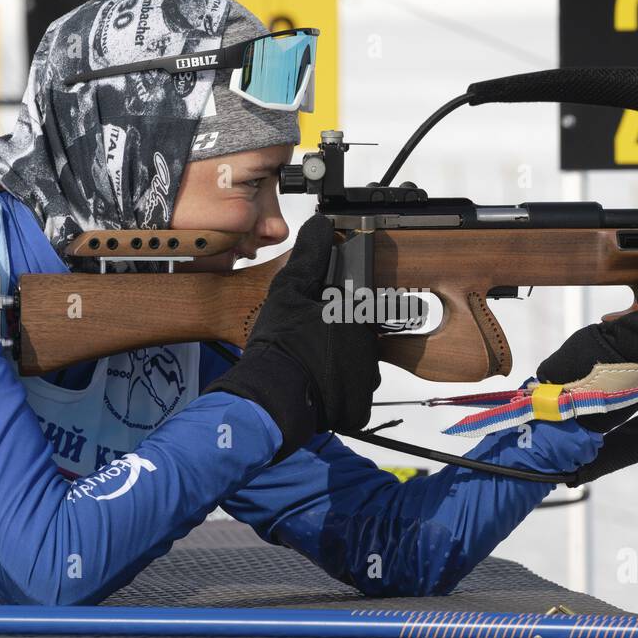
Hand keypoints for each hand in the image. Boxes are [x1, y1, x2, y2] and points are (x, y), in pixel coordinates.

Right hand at [204, 214, 380, 459]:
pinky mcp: (357, 410)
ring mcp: (365, 382)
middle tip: (308, 348)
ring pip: (357, 372)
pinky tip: (315, 389)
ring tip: (309, 369)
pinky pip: (352, 401)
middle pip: (358, 343)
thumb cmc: (279, 345)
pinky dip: (337, 397)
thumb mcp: (288, 290)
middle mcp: (368, 350)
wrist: (270, 395)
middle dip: (337, 344)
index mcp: (356, 318)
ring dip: (339, 370)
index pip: (359, 312)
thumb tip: (321, 227)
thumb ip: (309, 258)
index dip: (336, 316)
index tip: (319, 323)